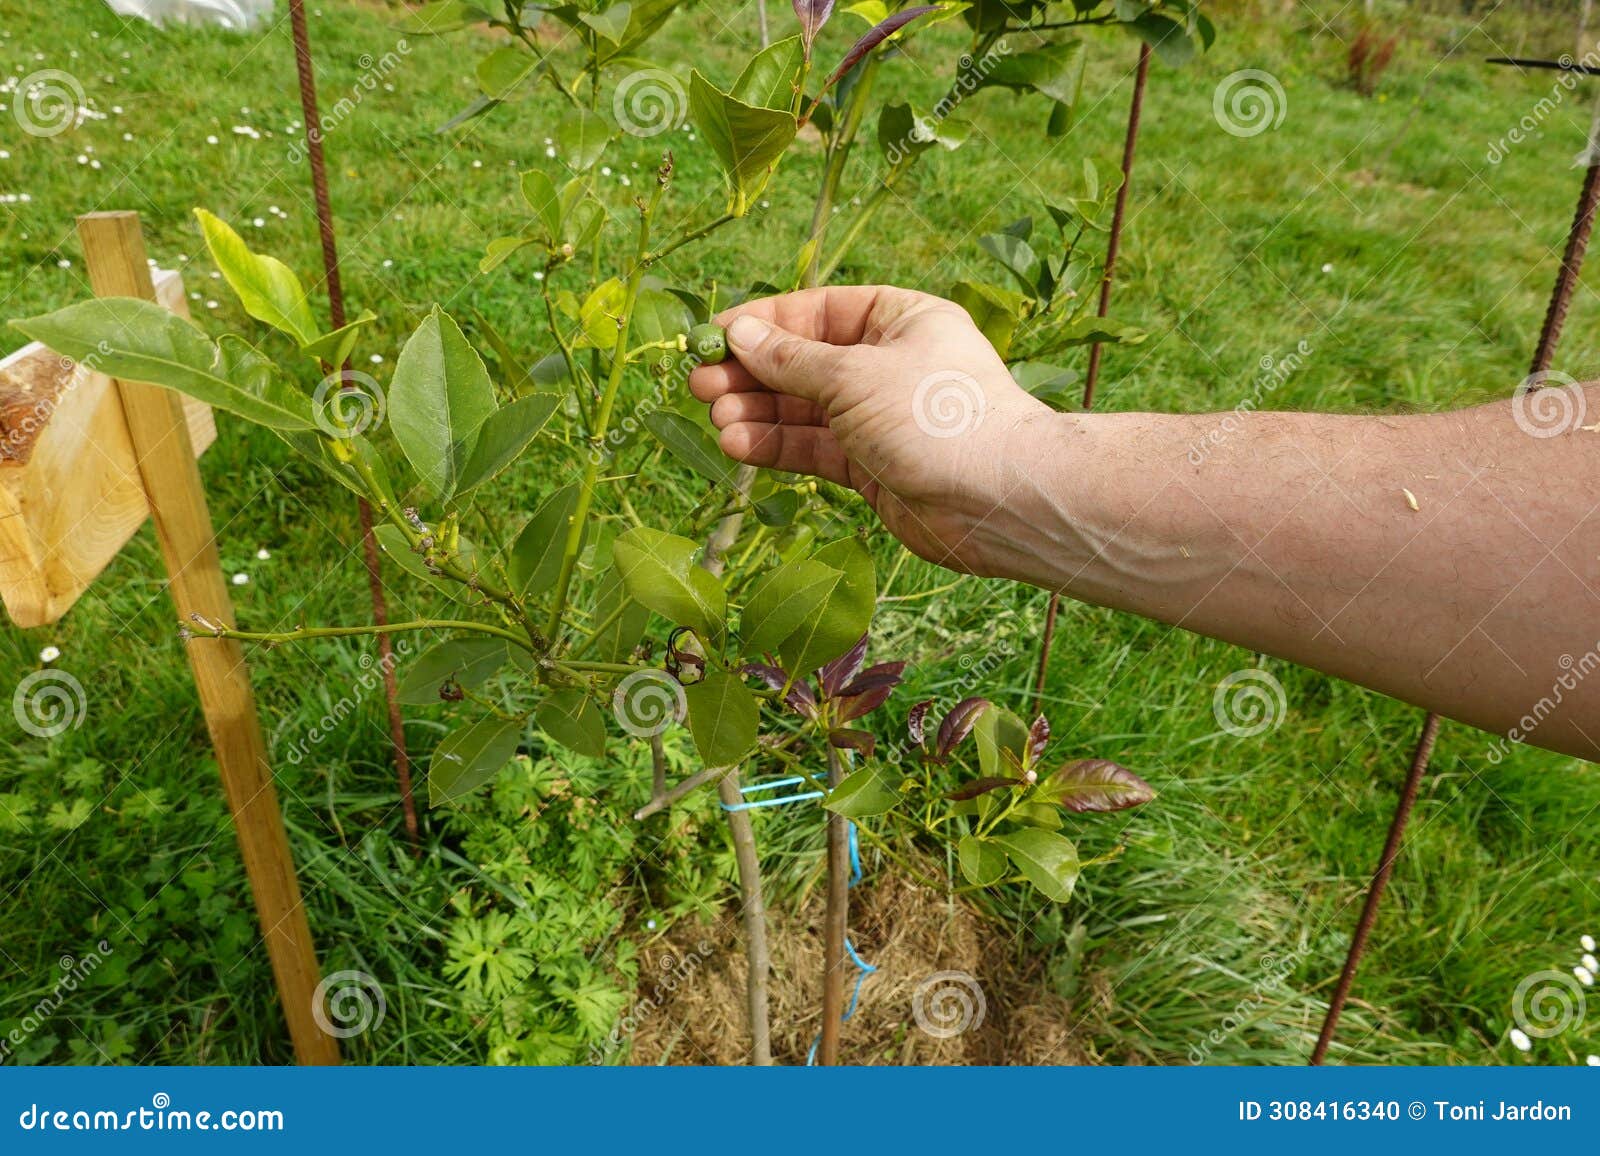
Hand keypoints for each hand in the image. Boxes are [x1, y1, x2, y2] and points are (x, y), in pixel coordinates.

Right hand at [689, 285, 1057, 575]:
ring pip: (804, 410)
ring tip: (716, 419)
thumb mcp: (853, 374)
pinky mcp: (871, 466)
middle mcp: (888, 365)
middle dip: (751, 375)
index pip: (817, 312)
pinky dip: (777, 447)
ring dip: (758, 414)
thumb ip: (791, 359)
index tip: (713, 336)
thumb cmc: (934, 415)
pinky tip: (737, 446)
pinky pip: (814, 449)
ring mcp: (878, 418)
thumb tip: (740, 333)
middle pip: (804, 363)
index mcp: (898, 320)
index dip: (763, 324)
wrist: (994, 498)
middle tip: (699, 385)